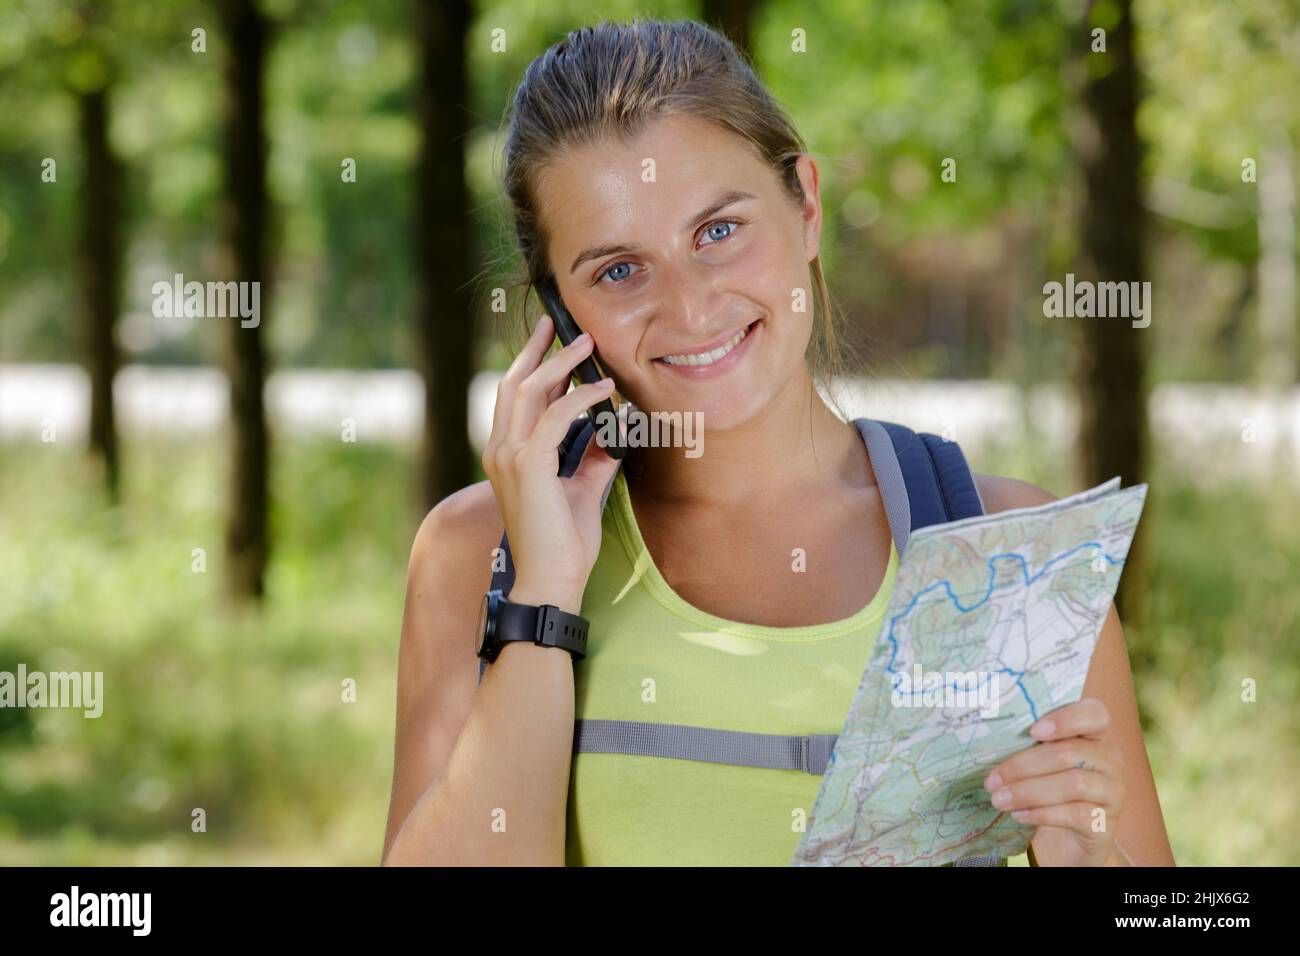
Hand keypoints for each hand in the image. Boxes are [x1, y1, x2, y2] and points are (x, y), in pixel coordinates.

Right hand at [481, 314, 621, 605]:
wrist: (552, 580)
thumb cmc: (564, 543)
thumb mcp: (582, 488)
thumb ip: (592, 456)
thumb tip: (612, 428)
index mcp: (505, 455)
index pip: (514, 398)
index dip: (532, 365)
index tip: (552, 340)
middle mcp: (499, 450)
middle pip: (513, 384)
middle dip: (538, 350)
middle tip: (564, 326)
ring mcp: (508, 457)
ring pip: (528, 391)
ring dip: (560, 363)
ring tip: (589, 345)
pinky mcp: (528, 465)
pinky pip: (554, 416)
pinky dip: (580, 398)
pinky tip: (603, 390)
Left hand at [982, 697, 1125, 865]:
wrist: (1069, 839)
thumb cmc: (1049, 789)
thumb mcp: (1041, 763)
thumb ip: (1029, 746)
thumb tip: (988, 741)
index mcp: (1094, 735)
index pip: (1094, 714)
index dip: (1066, 718)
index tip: (1033, 730)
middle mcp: (1110, 759)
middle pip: (1069, 753)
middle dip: (1023, 766)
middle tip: (992, 780)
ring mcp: (1112, 792)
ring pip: (1073, 784)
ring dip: (1028, 792)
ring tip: (999, 799)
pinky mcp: (1105, 823)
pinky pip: (1075, 814)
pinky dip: (1042, 814)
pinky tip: (1018, 815)